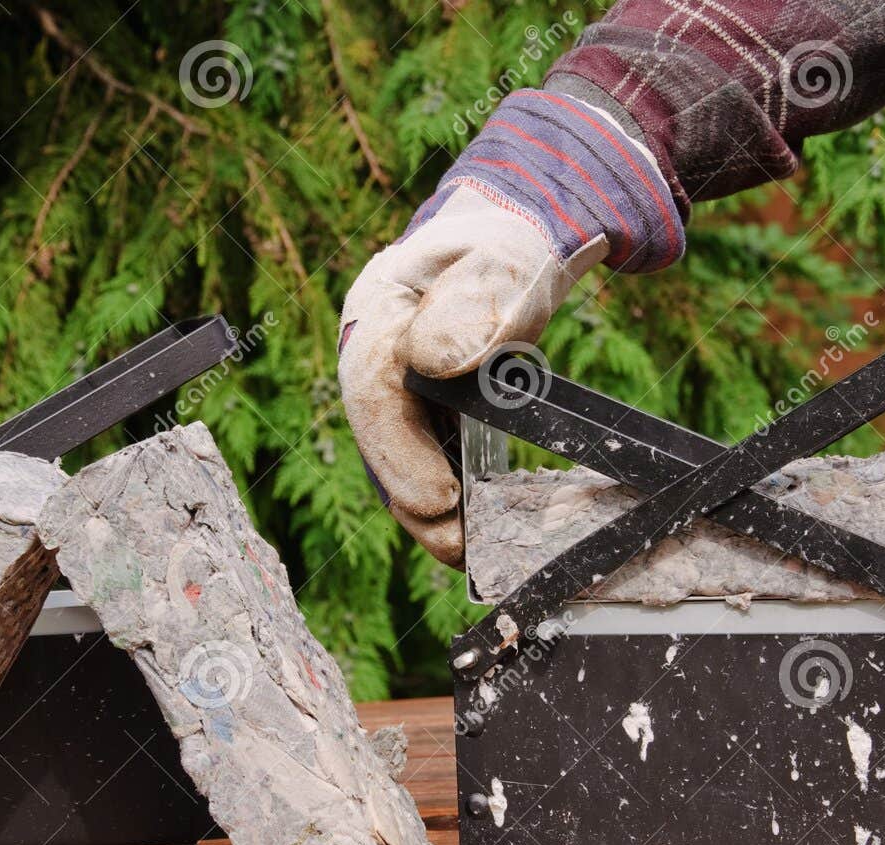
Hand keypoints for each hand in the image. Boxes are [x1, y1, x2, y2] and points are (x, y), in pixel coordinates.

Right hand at [339, 88, 682, 565]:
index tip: (440, 498)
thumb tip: (435, 357)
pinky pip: (422, 462)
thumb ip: (475, 301)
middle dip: (413, 497)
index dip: (400, 453)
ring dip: (426, 512)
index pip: (374, 391)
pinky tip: (473, 531)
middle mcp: (371, 359)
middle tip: (456, 543)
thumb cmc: (507, 253)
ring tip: (466, 551)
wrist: (513, 254)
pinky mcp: (418, 416)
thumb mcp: (500, 261)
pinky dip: (445, 499)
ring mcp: (392, 392)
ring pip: (396, 460)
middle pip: (378, 439)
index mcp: (377, 314)